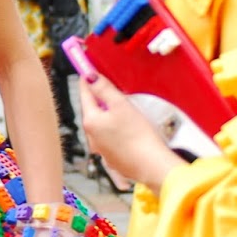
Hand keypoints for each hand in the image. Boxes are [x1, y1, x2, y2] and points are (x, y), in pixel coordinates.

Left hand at [76, 73, 180, 192]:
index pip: (85, 95)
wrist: (151, 166)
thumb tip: (90, 77)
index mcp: (90, 121)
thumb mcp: (121, 105)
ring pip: (101, 126)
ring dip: (107, 117)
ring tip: (121, 110)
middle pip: (92, 111)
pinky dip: (115, 132)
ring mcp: (101, 150)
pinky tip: (127, 131)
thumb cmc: (138, 135)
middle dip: (99, 100)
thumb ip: (104, 90)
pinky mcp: (113, 159)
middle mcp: (91, 137)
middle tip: (106, 89)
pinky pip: (110, 140)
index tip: (86, 71)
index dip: (87, 82)